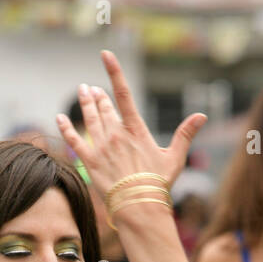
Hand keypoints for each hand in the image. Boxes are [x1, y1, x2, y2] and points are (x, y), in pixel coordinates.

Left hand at [56, 51, 206, 207]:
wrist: (140, 206)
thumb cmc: (158, 184)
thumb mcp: (175, 158)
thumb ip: (185, 134)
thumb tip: (202, 116)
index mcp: (136, 129)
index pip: (123, 93)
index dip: (114, 71)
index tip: (105, 55)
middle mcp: (116, 133)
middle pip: (104, 107)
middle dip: (98, 96)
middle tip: (92, 88)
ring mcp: (102, 147)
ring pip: (90, 119)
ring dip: (85, 103)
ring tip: (82, 91)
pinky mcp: (89, 162)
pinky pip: (73, 140)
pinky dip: (66, 127)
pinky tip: (59, 117)